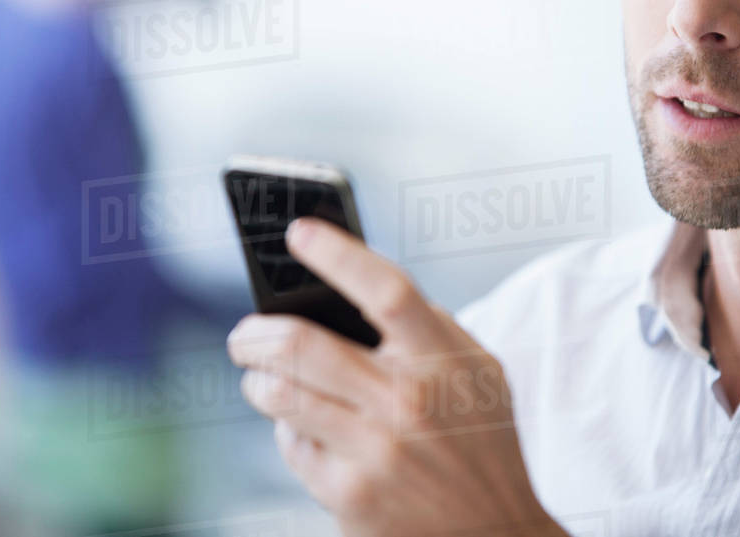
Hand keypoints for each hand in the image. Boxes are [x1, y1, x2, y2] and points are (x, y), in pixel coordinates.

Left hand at [227, 217, 566, 536]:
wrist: (494, 533)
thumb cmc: (481, 441)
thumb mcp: (478, 372)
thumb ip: (428, 329)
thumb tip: (353, 290)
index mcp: (444, 361)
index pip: (386, 290)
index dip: (339, 255)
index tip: (300, 233)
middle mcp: (407, 403)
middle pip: (302, 344)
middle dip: (255, 332)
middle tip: (244, 333)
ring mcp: (374, 452)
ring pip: (279, 394)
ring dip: (256, 378)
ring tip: (259, 375)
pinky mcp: (348, 495)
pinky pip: (290, 444)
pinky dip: (287, 429)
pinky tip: (303, 427)